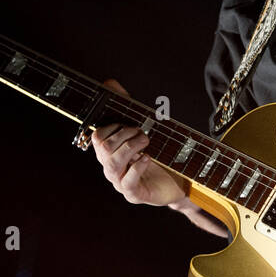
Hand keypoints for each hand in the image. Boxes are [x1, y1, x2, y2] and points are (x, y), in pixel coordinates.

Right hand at [90, 79, 185, 206]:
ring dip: (131, 147)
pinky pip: (128, 181)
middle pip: (103, 147)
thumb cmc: (158, 154)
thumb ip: (126, 107)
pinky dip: (138, 166)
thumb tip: (109, 82)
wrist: (178, 182)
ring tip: (146, 142)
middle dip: (124, 134)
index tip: (129, 123)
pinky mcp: (133, 194)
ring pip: (112, 163)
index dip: (113, 126)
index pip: (97, 136)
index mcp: (109, 152)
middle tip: (142, 132)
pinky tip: (148, 158)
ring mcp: (120, 182)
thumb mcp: (142, 129)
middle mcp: (110, 167)